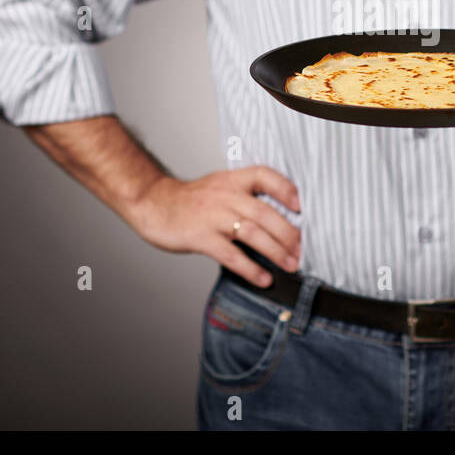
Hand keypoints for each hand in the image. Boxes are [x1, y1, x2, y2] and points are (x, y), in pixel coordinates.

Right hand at [126, 166, 302, 286]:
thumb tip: (278, 220)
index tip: (300, 206)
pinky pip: (231, 255)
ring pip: (252, 233)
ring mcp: (212, 217)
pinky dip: (250, 269)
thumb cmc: (190, 200)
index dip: (285, 188)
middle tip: (302, 250)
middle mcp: (225, 196)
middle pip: (264, 212)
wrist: (153, 204)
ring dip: (276, 251)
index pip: (263, 175)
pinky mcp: (200, 238)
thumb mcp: (219, 186)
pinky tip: (263, 279)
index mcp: (231, 181)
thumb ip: (244, 196)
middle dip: (288, 233)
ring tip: (290, 265)